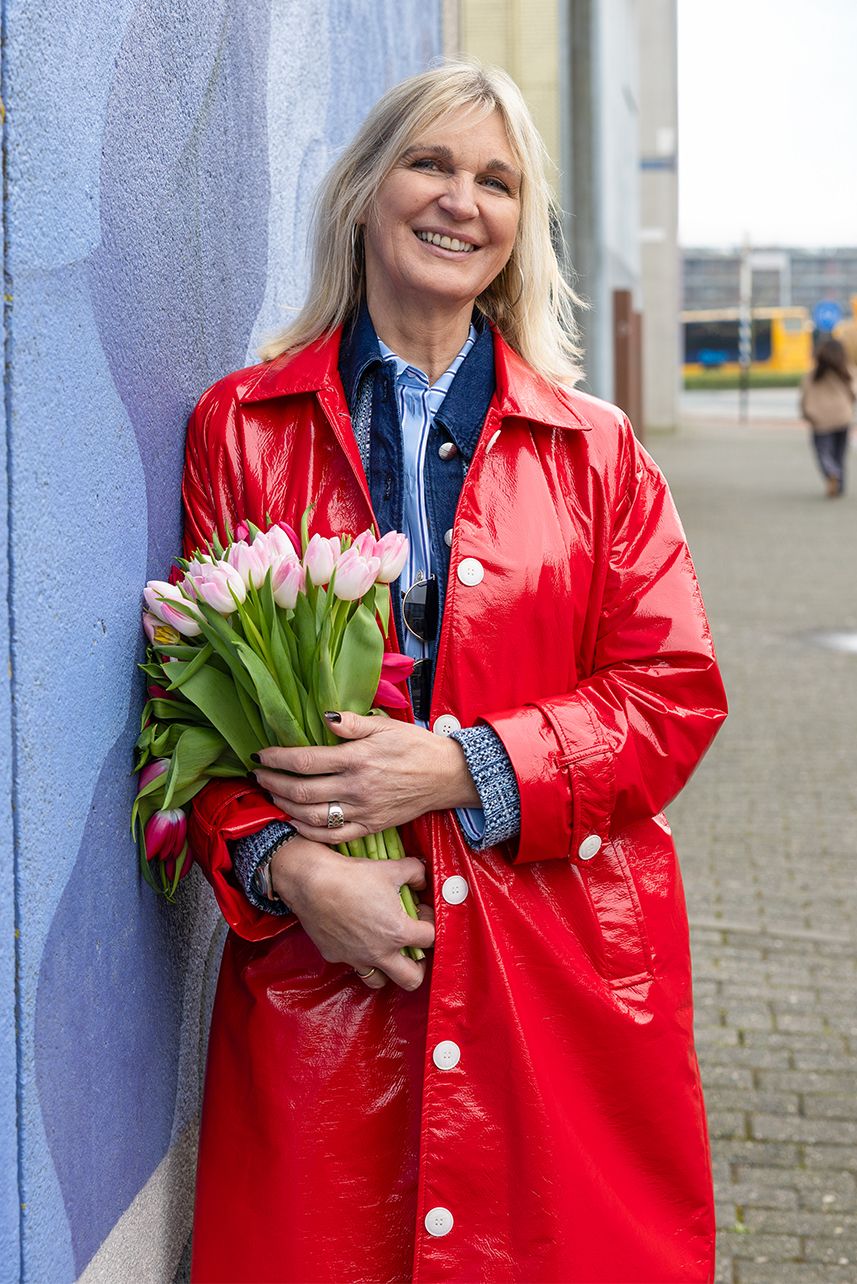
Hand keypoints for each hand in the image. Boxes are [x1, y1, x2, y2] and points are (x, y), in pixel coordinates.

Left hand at [253, 711, 479, 843]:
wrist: (447, 775)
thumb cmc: (416, 746)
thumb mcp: (386, 726)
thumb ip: (353, 723)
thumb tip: (325, 716)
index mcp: (358, 758)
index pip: (306, 760)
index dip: (277, 759)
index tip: (260, 755)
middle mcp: (357, 787)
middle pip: (302, 790)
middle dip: (273, 783)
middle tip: (257, 776)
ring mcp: (363, 810)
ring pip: (312, 816)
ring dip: (285, 806)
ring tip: (272, 795)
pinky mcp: (371, 826)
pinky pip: (333, 836)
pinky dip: (309, 831)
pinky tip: (295, 821)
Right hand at [270, 835, 434, 990]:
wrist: (312, 883)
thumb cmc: (353, 876)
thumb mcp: (392, 868)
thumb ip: (415, 873)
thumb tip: (422, 880)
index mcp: (399, 932)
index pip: (430, 939)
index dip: (431, 924)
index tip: (422, 914)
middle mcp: (380, 952)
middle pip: (412, 978)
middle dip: (418, 966)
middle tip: (414, 948)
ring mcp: (356, 958)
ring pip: (379, 981)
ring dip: (387, 969)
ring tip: (386, 951)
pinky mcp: (335, 956)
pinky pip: (351, 964)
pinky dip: (357, 955)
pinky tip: (355, 937)